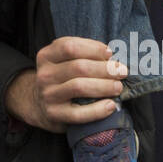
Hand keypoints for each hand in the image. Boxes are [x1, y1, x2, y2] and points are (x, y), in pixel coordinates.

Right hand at [5, 37, 127, 132]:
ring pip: (79, 87)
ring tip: (118, 87)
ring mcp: (48, 95)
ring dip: (104, 86)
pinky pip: (79, 113)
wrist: (40, 104)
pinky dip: (98, 110)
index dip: (93, 48)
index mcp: (46, 56)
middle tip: (122, 72)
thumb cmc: (62, 79)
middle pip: (78, 67)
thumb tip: (111, 57)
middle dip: (105, 69)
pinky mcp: (54, 114)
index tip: (110, 53)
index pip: (70, 46)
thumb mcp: (64, 61)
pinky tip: (111, 105)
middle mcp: (45, 74)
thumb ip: (83, 55)